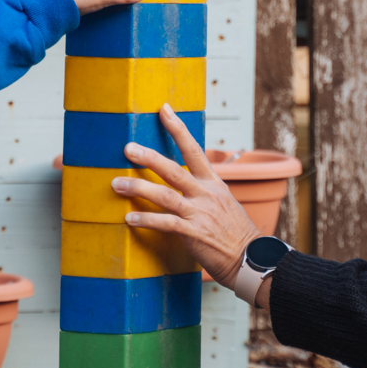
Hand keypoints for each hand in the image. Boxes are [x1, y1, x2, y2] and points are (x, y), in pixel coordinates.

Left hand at [115, 107, 261, 295]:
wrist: (250, 258)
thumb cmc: (234, 231)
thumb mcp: (223, 201)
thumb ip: (203, 189)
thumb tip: (183, 178)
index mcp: (214, 182)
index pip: (194, 149)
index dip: (178, 129)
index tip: (164, 109)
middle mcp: (206, 194)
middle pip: (174, 169)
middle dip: (149, 157)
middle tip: (128, 148)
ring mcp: (200, 213)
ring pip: (165, 195)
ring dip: (138, 189)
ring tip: (116, 184)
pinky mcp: (194, 233)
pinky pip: (166, 224)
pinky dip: (146, 220)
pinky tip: (129, 219)